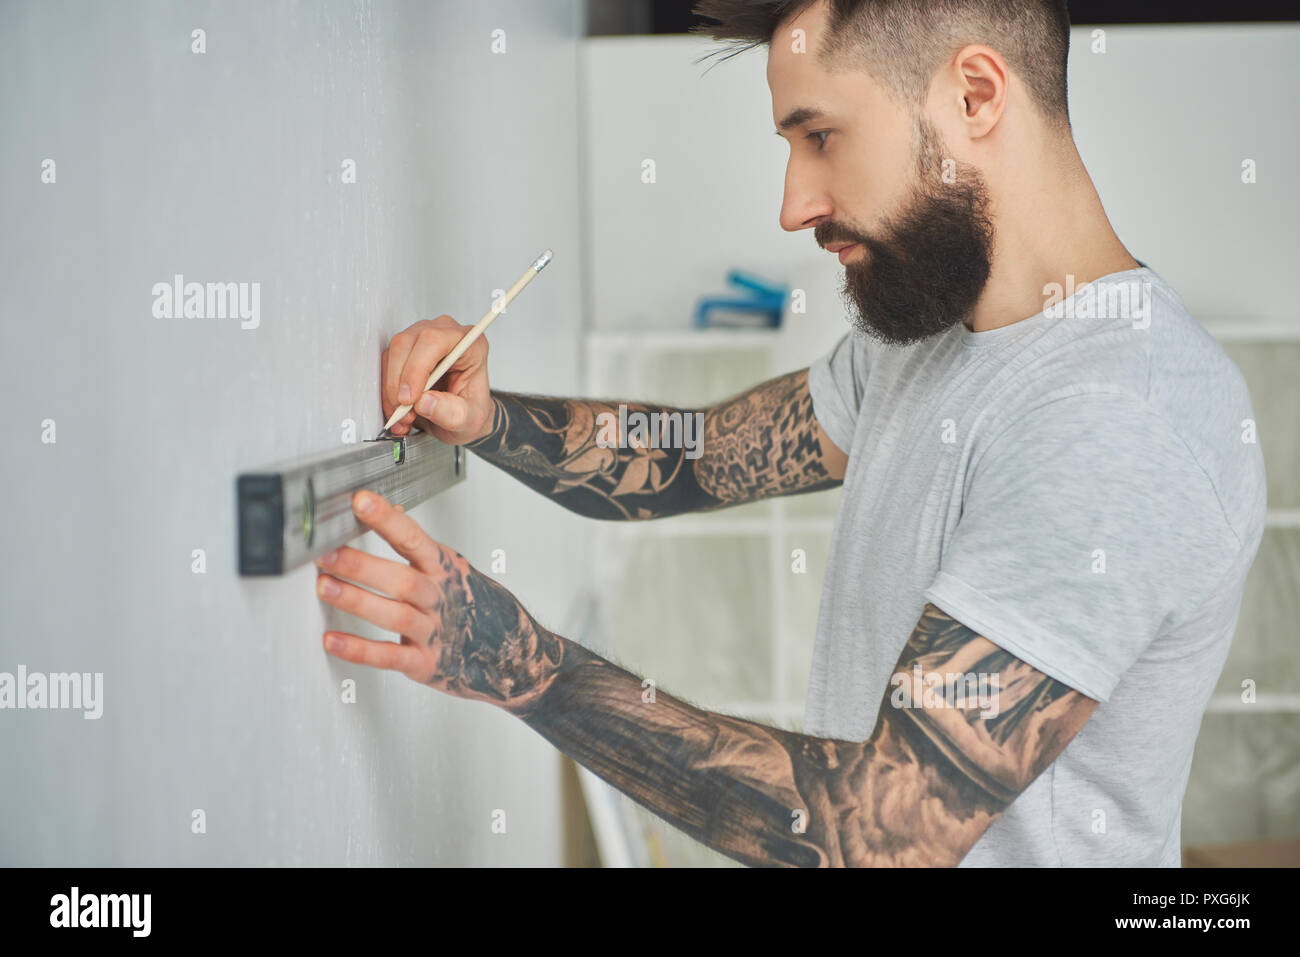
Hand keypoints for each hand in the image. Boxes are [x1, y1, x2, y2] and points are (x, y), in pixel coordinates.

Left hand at [315, 489, 562, 715]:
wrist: (517, 656)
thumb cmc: (482, 610)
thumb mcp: (457, 571)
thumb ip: (421, 549)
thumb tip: (390, 512)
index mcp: (446, 569)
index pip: (414, 538)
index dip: (387, 519)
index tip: (360, 501)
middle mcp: (440, 597)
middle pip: (402, 578)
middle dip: (361, 564)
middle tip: (326, 551)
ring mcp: (435, 632)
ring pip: (395, 615)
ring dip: (358, 601)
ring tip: (325, 587)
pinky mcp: (427, 664)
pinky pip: (390, 657)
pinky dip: (360, 650)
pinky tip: (333, 641)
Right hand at [381, 315, 494, 443]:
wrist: (462, 416)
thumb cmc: (471, 410)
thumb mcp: (470, 419)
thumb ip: (451, 412)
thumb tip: (424, 402)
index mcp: (469, 345)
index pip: (434, 340)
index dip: (416, 368)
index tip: (410, 399)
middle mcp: (444, 335)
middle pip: (406, 344)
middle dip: (398, 383)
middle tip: (404, 412)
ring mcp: (422, 339)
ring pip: (392, 355)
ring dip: (391, 391)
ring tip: (405, 417)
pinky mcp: (405, 351)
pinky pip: (386, 367)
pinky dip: (387, 392)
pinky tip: (399, 410)